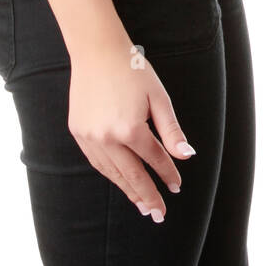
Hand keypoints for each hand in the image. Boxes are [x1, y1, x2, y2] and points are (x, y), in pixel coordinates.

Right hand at [66, 38, 195, 222]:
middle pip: (132, 175)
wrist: (96, 51)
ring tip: (141, 205)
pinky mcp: (77, 132)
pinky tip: (119, 181)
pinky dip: (109, 174)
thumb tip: (187, 156)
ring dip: (127, 191)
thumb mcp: (158, 97)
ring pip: (111, 173)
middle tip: (158, 215)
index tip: (177, 187)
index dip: (168, 174)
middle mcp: (107, 138)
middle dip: (147, 196)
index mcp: (130, 129)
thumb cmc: (132, 70)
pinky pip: (96, 162)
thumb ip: (171, 130)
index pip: (154, 159)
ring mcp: (89, 137)